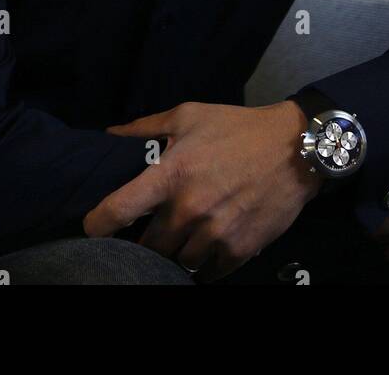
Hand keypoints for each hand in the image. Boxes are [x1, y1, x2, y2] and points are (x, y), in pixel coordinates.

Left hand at [83, 100, 320, 282]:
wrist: (294, 149)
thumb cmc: (236, 128)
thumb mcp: (188, 115)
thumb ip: (145, 127)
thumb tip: (110, 134)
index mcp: (170, 174)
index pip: (117, 210)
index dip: (96, 225)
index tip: (93, 229)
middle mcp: (187, 208)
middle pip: (148, 246)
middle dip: (146, 241)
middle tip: (153, 230)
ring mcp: (213, 233)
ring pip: (178, 262)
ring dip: (178, 252)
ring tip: (185, 236)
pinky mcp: (238, 250)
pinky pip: (208, 272)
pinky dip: (204, 263)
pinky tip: (208, 246)